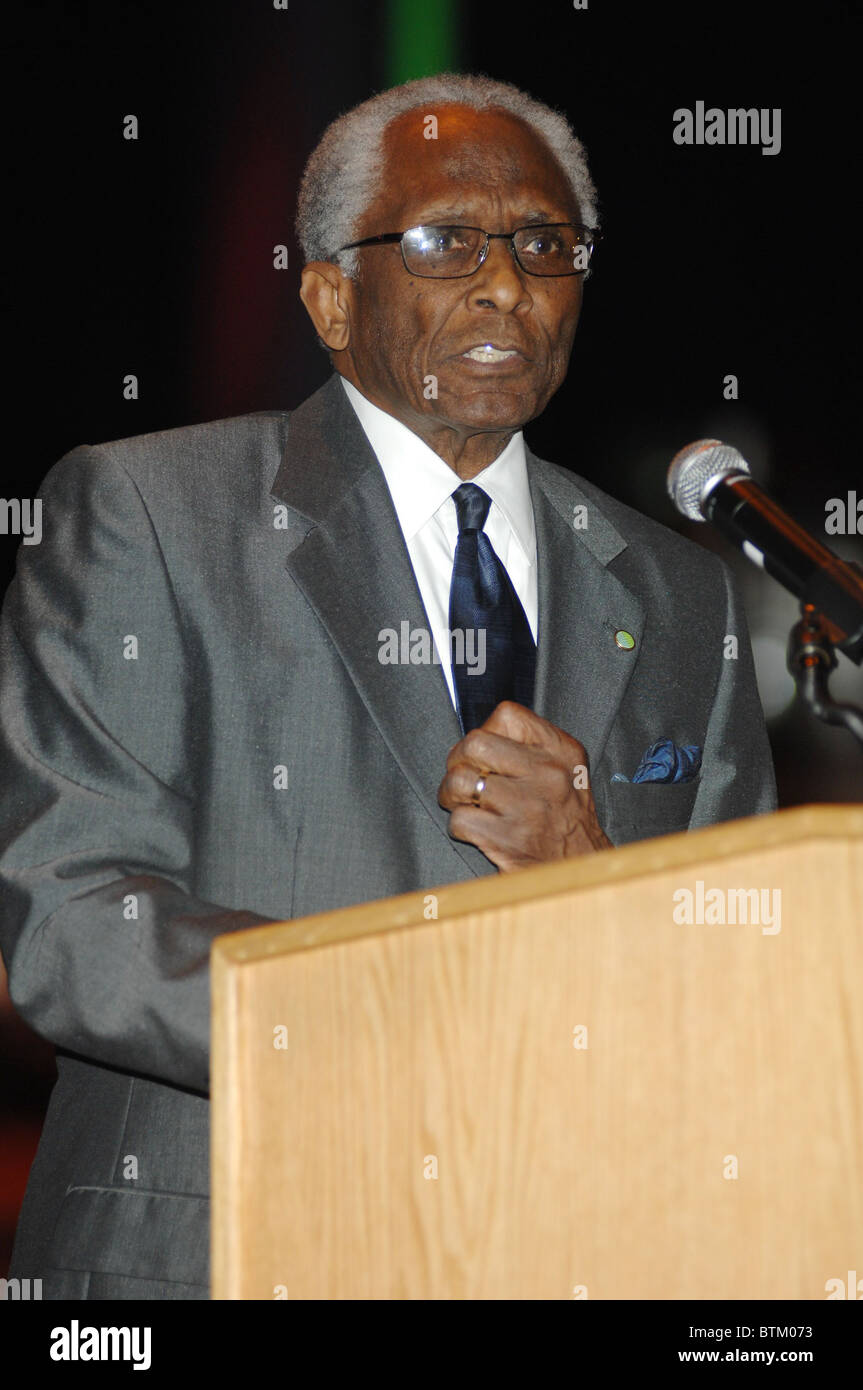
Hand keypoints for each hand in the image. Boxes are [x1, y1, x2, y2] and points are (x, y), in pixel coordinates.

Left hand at [437, 701, 611, 871]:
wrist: (580, 870)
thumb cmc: (566, 820)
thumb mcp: (566, 770)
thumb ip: (531, 746)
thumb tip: (480, 738)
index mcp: (562, 751)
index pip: (507, 715)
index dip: (485, 731)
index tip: (487, 754)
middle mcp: (548, 774)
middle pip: (474, 744)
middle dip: (458, 762)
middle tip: (465, 779)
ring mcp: (528, 807)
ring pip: (459, 781)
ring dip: (451, 795)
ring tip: (464, 803)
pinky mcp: (509, 839)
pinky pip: (459, 820)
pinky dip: (460, 827)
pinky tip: (477, 830)